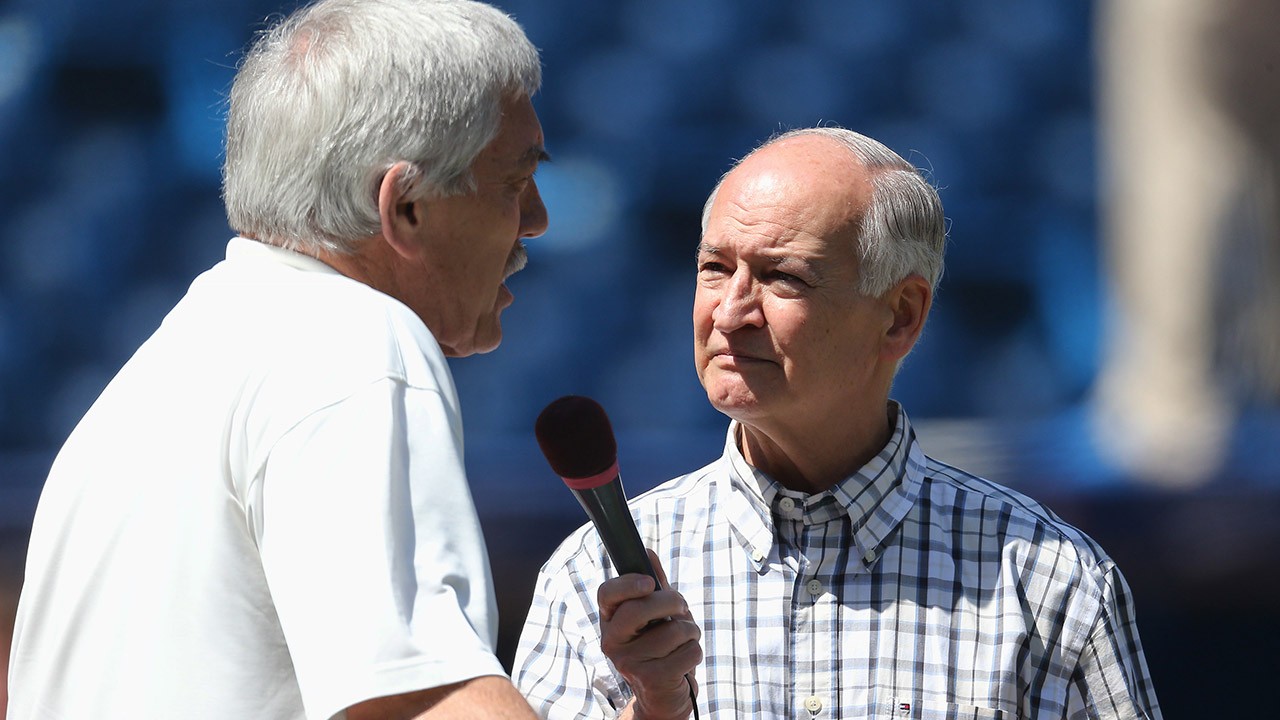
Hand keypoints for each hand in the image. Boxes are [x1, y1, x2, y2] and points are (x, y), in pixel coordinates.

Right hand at [598, 550, 701, 719]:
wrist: (662, 697)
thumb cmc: (661, 649)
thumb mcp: (656, 615)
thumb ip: (653, 585)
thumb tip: (647, 552)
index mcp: (610, 621)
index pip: (607, 594)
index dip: (628, 583)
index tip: (651, 582)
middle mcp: (613, 642)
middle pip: (639, 608)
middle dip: (672, 601)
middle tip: (681, 608)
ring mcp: (629, 663)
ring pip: (673, 630)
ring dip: (690, 632)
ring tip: (683, 642)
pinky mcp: (651, 679)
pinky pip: (688, 651)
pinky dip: (695, 652)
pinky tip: (685, 661)